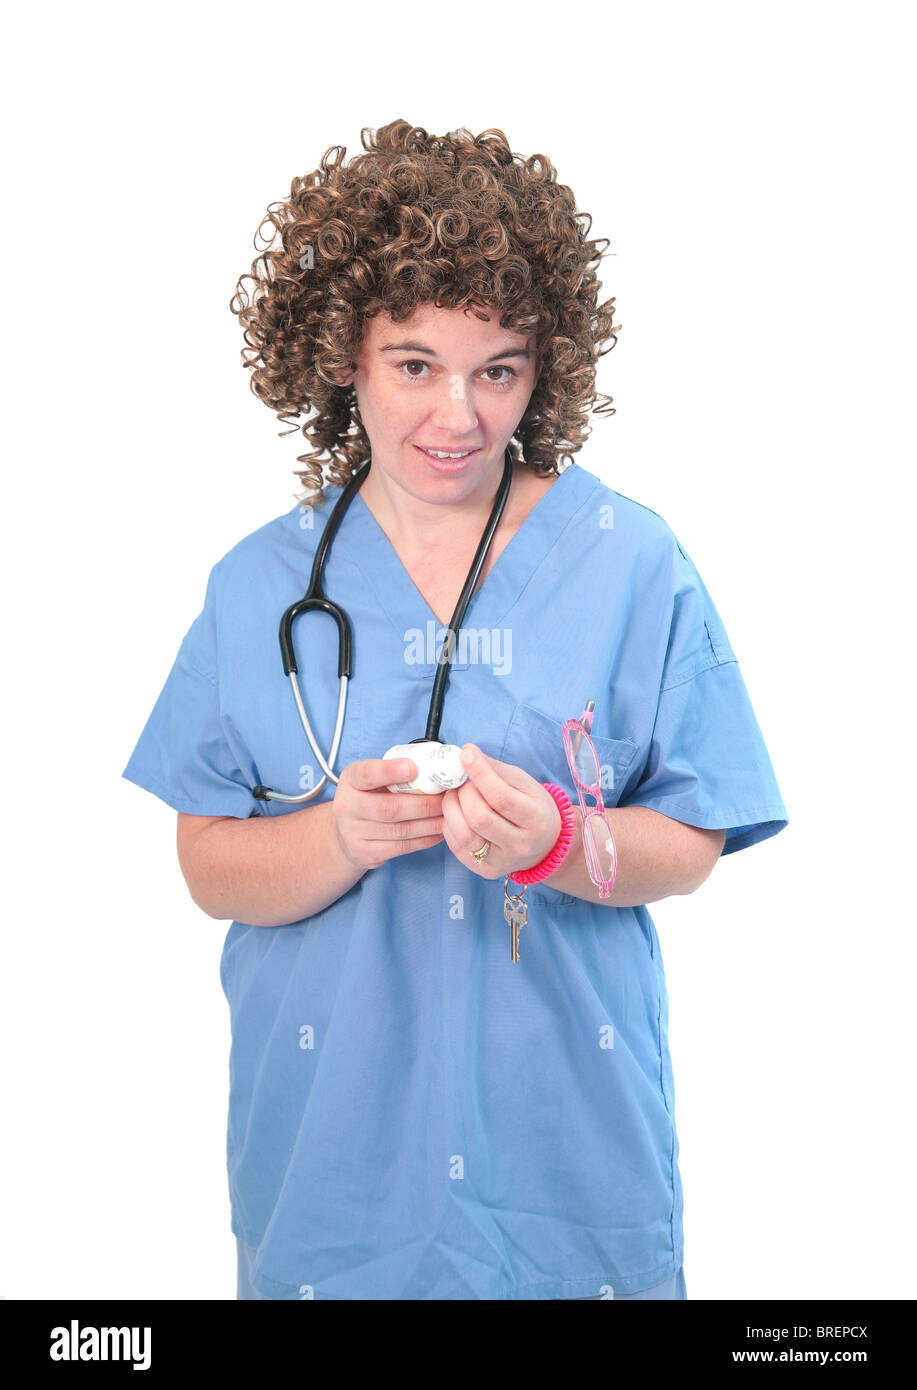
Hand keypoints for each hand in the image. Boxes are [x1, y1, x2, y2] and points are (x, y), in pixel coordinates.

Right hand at [332, 757, 444, 870]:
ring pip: (399, 830)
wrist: (346, 834)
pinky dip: (425, 840)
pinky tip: (438, 832)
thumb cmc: (369, 798)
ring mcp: (354, 833)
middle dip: (423, 804)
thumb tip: (435, 768)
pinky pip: (401, 848)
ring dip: (430, 823)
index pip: (367, 774)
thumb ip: (395, 773)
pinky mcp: (366, 853)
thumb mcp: (373, 779)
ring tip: (448, 815)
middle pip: (389, 808)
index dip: (389, 771)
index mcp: (351, 780)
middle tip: (446, 799)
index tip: (413, 768)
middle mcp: (347, 806)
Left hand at [440, 744, 560, 880]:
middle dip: (464, 793)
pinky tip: (457, 814)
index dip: (480, 774)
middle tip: (463, 782)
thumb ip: (496, 768)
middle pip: (479, 817)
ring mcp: (502, 862)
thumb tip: (468, 753)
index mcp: (536, 819)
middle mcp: (521, 845)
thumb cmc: (532, 806)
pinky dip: (450, 825)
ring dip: (451, 808)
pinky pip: (457, 847)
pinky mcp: (485, 871)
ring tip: (455, 796)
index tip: (466, 754)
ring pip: (464, 835)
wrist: (544, 844)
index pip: (501, 797)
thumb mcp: (523, 783)